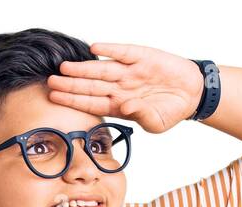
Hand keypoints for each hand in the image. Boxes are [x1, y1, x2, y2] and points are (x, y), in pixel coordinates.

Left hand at [48, 42, 204, 133]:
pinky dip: (110, 50)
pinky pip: (122, 52)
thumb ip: (140, 116)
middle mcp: (119, 87)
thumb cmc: (170, 110)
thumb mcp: (156, 122)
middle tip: (50, 82)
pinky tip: (94, 48)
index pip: (90, 102)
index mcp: (119, 105)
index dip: (72, 101)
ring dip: (82, 68)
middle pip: (90, 85)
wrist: (191, 93)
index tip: (54, 98)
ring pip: (101, 69)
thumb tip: (125, 107)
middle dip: (70, 84)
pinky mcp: (141, 57)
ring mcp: (129, 71)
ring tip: (64, 67)